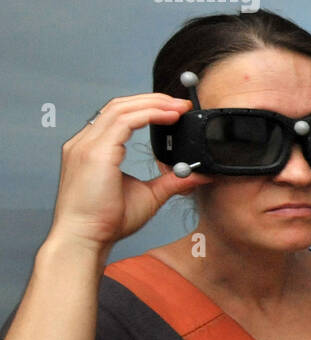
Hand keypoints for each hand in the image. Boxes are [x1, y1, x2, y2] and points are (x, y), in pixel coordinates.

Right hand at [47, 93, 213, 251]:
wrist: (85, 239)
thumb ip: (171, 181)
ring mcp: (86, 146)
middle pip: (118, 106)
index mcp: (92, 150)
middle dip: (152, 100)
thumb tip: (197, 174)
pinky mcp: (94, 153)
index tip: (174, 110)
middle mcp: (84, 144)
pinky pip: (124, 121)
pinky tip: (169, 117)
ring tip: (178, 107)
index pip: (117, 116)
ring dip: (153, 104)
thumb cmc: (107, 222)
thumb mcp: (148, 196)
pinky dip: (149, 114)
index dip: (146, 107)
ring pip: (120, 108)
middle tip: (181, 104)